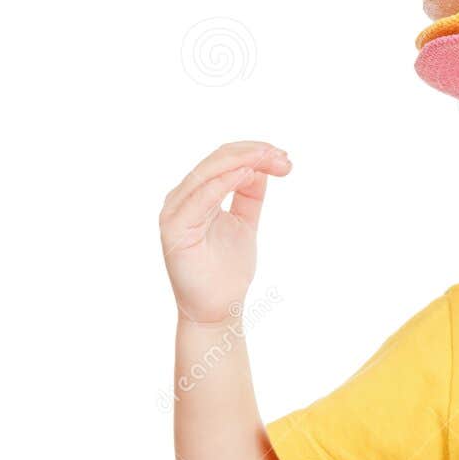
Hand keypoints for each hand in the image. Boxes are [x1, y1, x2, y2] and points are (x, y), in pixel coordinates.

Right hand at [159, 141, 291, 323]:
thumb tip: (260, 166)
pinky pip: (201, 197)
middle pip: (216, 161)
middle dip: (252, 153)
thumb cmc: (227, 269)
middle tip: (282, 157)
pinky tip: (247, 174)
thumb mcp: (245, 221)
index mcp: (195, 195)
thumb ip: (249, 194)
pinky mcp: (175, 229)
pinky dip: (224, 182)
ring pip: (207, 172)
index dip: (253, 152)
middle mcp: (181, 199)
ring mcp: (174, 212)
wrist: (218, 307)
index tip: (284, 157)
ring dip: (242, 161)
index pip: (222, 160)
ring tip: (270, 158)